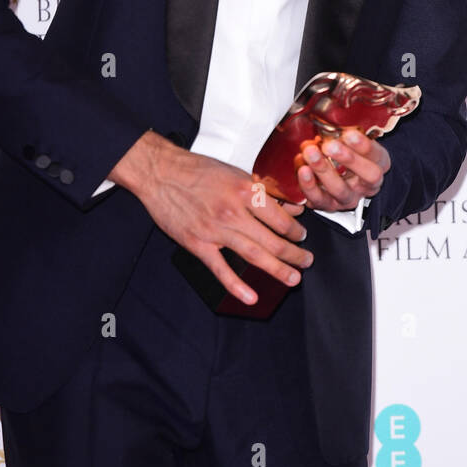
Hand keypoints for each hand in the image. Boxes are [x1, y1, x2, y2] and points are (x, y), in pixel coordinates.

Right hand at [108, 132, 311, 306]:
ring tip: (292, 278)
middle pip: (273, 240)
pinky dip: (237, 286)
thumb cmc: (197, 170)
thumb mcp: (236, 173)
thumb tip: (290, 206)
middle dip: (294, 254)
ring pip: (254, 255)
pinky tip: (251, 297)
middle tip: (305, 261)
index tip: (302, 235)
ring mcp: (215, 230)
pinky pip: (220, 269)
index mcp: (245, 191)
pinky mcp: (198, 244)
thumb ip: (264, 191)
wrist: (161, 173)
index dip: (296, 231)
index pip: (280, 218)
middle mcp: (232, 212)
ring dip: (277, 269)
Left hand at [297, 127, 389, 211]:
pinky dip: (309, 185)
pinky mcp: (328, 205)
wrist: (338, 177)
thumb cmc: (345, 153)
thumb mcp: (351, 140)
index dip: (364, 146)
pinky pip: (319, 199)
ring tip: (310, 153)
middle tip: (329, 145)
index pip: (377, 156)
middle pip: (366, 176)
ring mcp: (347, 197)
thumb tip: (331, 119)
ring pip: (340, 189)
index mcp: (377, 164)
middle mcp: (366, 185)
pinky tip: (303, 170)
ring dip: (324, 171)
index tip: (349, 134)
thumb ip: (345, 132)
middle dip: (347, 158)